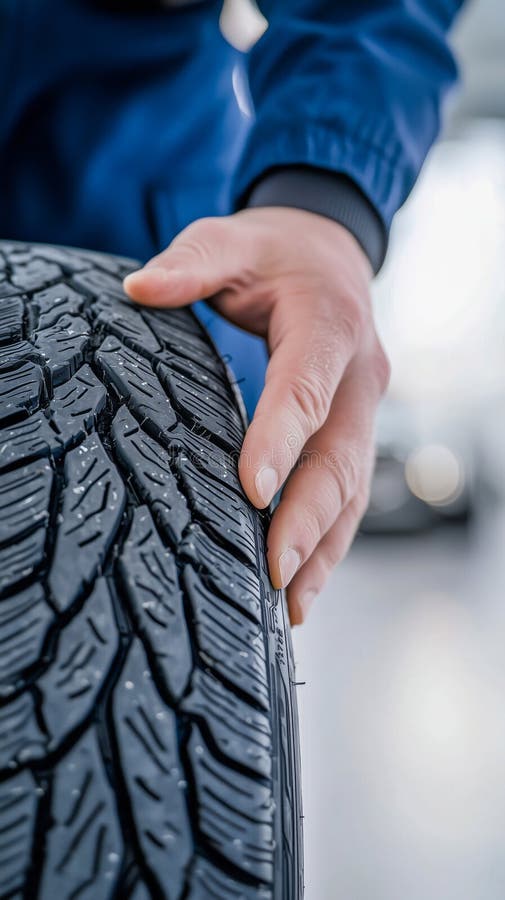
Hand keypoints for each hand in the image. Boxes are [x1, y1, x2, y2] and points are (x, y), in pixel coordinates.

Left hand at [123, 207, 388, 624]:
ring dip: (324, 549)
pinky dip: (329, 541)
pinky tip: (301, 582)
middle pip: (341, 457)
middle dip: (308, 519)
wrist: (332, 256)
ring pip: (353, 489)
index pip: (307, 390)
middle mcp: (361, 375)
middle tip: (273, 573)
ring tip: (290, 607)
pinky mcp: (357, 431)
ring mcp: (366, 409)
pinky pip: (349, 493)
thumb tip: (137, 287)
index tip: (252, 492)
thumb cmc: (276, 252)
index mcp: (330, 325)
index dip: (282, 441)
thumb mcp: (233, 240)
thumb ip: (191, 261)